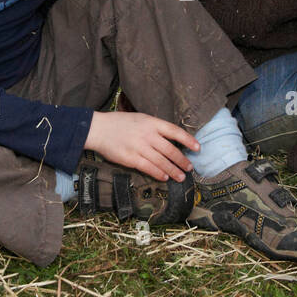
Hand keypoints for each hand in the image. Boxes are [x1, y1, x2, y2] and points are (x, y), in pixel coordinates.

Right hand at [84, 111, 199, 182]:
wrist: (98, 129)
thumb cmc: (119, 123)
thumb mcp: (139, 118)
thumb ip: (154, 127)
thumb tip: (170, 138)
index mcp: (151, 122)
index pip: (175, 131)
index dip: (188, 140)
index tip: (198, 148)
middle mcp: (148, 134)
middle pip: (171, 150)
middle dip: (182, 160)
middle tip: (189, 168)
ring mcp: (140, 147)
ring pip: (162, 161)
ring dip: (173, 170)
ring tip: (181, 177)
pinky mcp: (131, 158)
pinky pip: (148, 168)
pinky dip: (158, 173)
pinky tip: (165, 177)